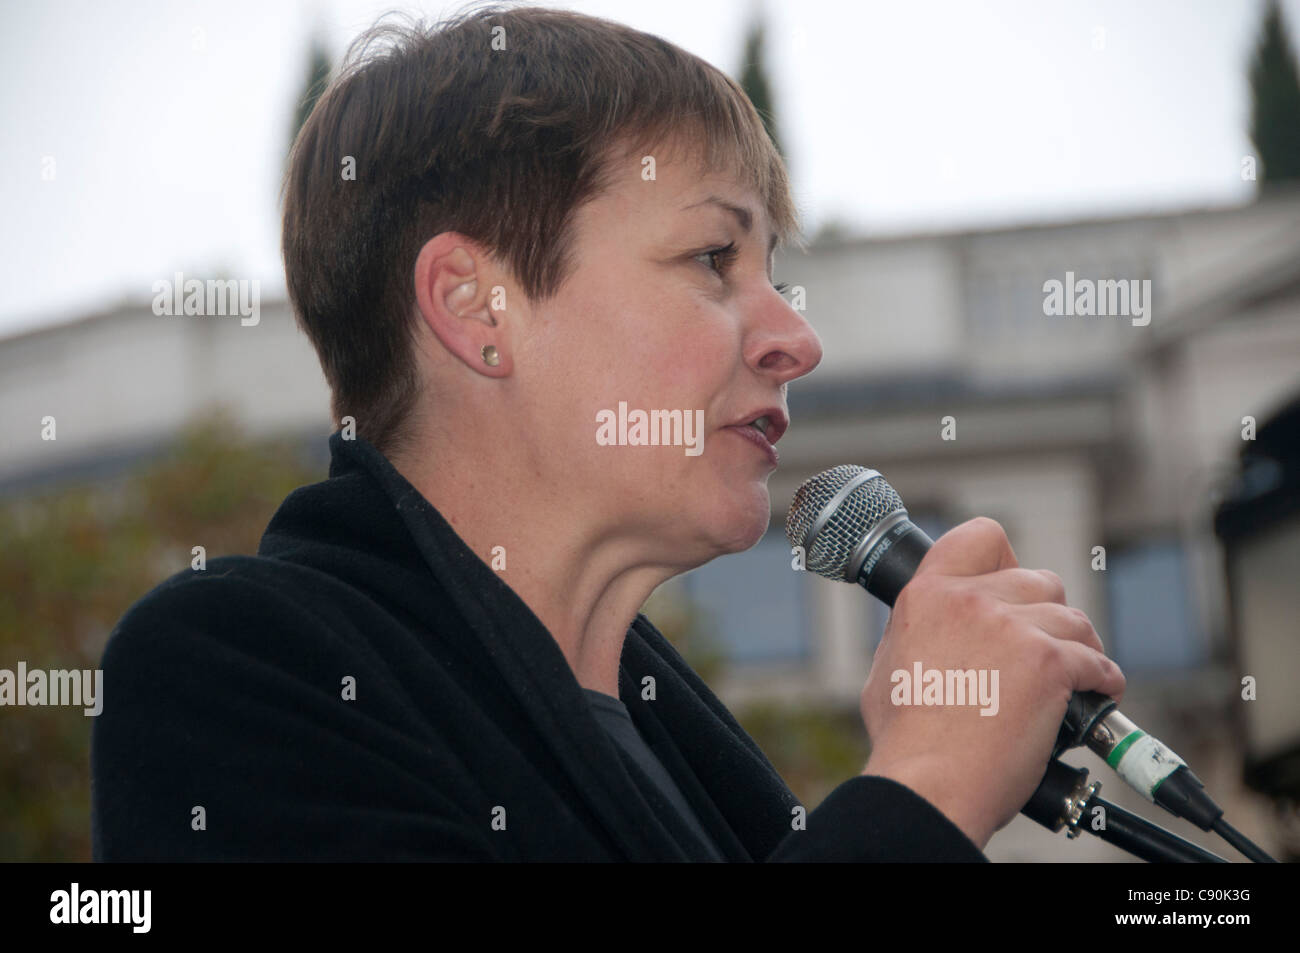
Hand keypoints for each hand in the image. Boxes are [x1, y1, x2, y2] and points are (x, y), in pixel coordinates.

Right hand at [858, 517, 1125, 849]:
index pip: (980, 537)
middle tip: (1045, 645)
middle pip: (1038, 580)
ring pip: (1073, 619)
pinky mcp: (1050, 664)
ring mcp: (1013, 629)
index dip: (1004, 559)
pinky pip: (1097, 661)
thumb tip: (935, 627)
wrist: (930, 784)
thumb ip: (918, 629)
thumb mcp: (889, 664)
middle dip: (1046, 613)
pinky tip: (1097, 693)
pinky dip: (1102, 679)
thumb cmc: (906, 739)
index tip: (1011, 584)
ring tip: (1077, 673)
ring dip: (1079, 646)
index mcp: (928, 595)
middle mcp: (971, 601)